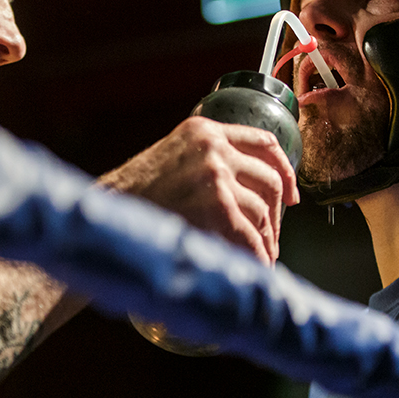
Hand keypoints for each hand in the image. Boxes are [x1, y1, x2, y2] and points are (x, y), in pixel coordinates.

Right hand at [100, 117, 299, 263]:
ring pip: (262, 210)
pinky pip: (250, 235)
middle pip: (270, 179)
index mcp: (204, 130)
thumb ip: (207, 162)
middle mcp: (213, 147)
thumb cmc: (135, 194)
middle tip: (274, 237)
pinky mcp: (216, 205)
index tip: (291, 192)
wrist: (107, 211)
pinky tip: (257, 267)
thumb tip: (248, 192)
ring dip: (267, 239)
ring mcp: (216, 175)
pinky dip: (258, 255)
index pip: (264, 141)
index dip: (285, 169)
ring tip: (262, 257)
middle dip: (278, 214)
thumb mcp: (172, 159)